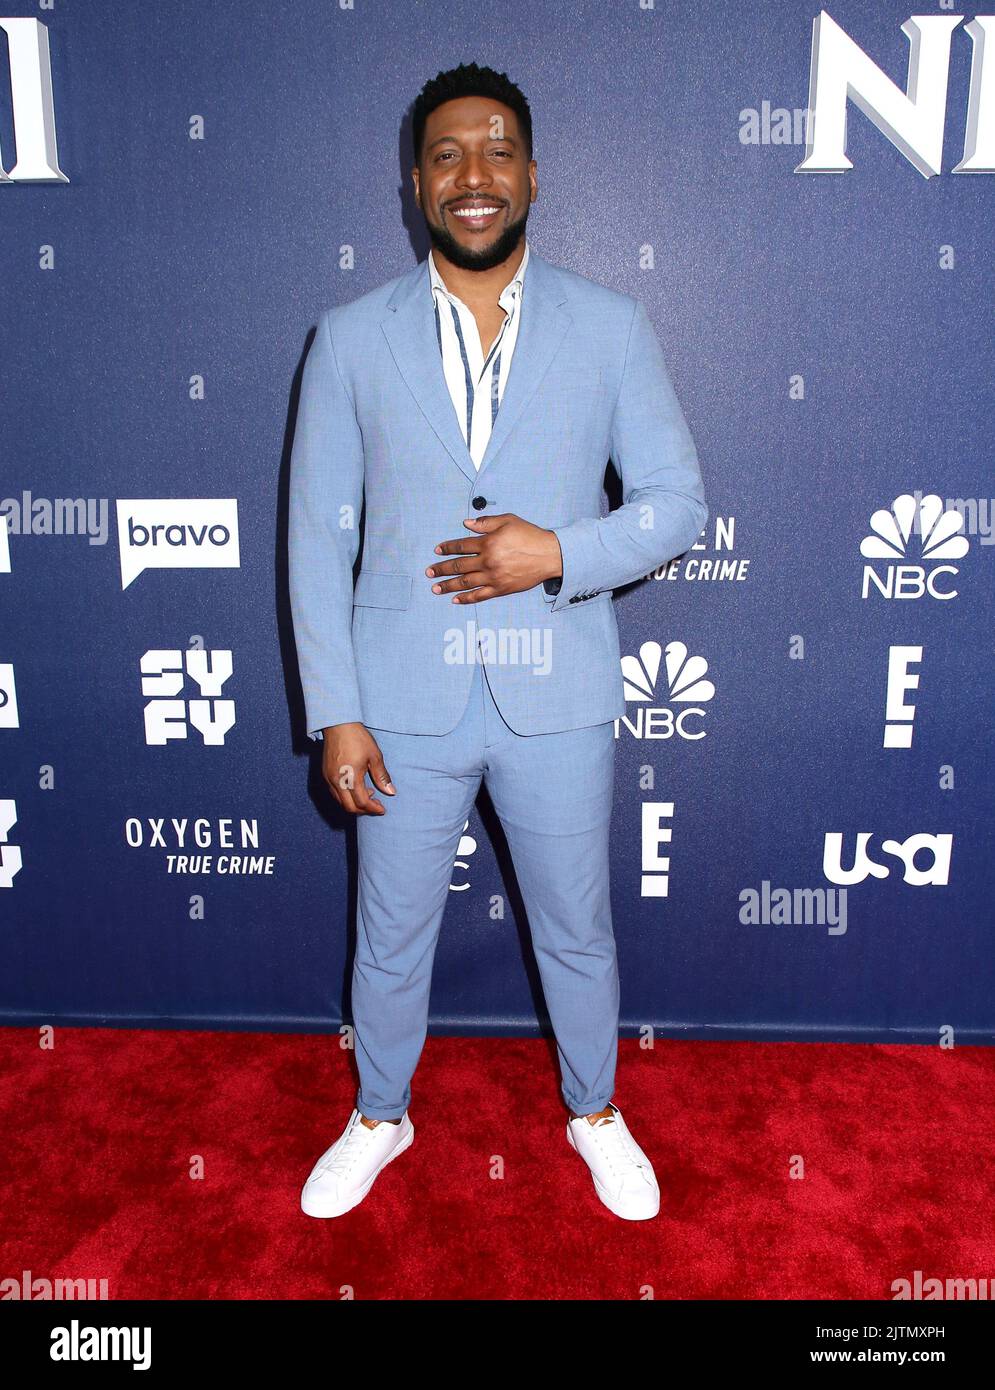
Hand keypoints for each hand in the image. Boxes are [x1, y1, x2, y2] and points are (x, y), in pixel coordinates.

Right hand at [321, 723, 394, 814]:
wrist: (338, 725)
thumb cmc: (358, 739)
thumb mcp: (375, 756)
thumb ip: (382, 776)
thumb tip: (391, 792)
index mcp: (351, 778)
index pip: (362, 803)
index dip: (374, 809)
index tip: (383, 809)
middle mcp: (337, 782)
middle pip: (349, 807)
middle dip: (364, 810)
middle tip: (376, 805)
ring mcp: (328, 778)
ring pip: (340, 802)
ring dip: (354, 804)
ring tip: (369, 794)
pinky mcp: (325, 774)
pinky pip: (334, 793)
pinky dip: (346, 797)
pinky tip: (356, 788)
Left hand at [426, 514, 561, 603]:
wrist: (550, 555)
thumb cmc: (530, 535)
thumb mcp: (509, 521)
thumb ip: (486, 522)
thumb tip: (466, 523)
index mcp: (488, 543)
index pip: (461, 546)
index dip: (447, 548)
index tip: (437, 551)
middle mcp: (488, 561)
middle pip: (459, 566)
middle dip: (441, 569)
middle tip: (429, 572)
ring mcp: (493, 577)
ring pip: (465, 583)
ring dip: (448, 585)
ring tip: (435, 588)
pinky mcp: (501, 589)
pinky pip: (479, 595)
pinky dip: (466, 598)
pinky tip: (455, 599)